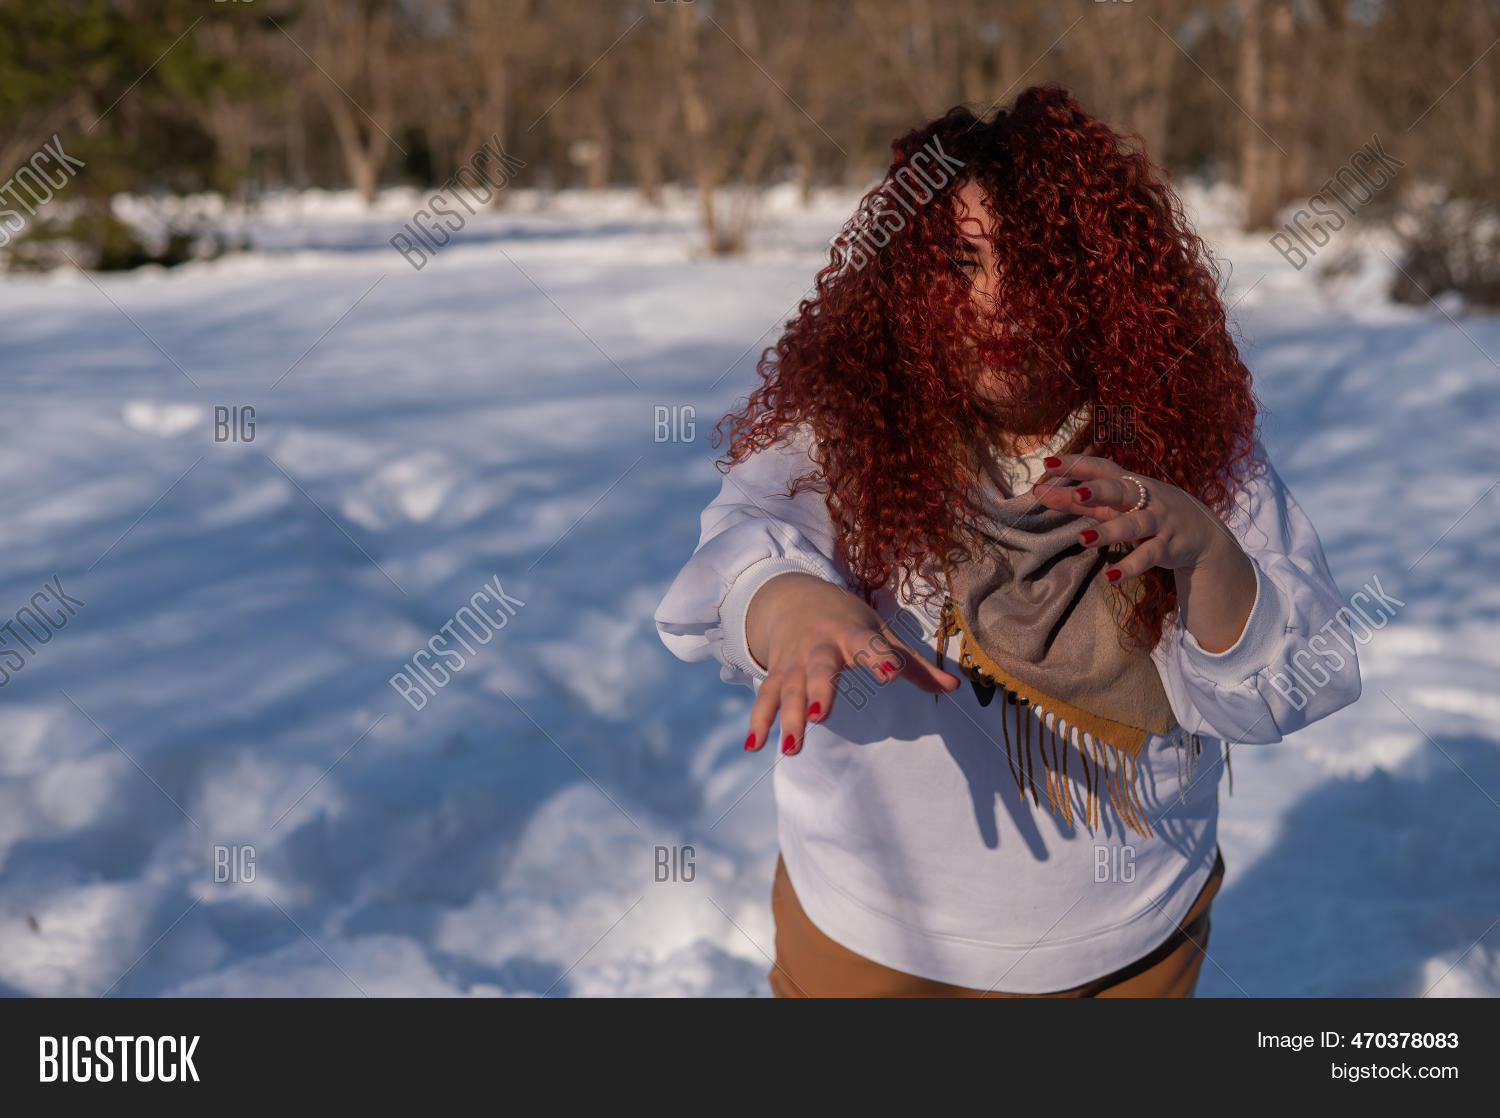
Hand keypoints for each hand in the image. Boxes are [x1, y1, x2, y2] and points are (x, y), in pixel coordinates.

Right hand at [744, 572, 960, 754]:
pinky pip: (764, 696)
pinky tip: (753, 746)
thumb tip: (956, 687)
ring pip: (788, 688)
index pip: (869, 645)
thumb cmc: (849, 622)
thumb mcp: (882, 634)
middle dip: (818, 691)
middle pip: (819, 669)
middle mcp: (821, 646)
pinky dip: (758, 720)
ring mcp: (794, 660)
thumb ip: (915, 666)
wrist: (793, 597)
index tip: (889, 674)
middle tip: (818, 717)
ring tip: (791, 749)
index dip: (879, 658)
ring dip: (786, 718)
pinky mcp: (775, 672)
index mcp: (854, 634)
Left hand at [1030, 453, 1256, 651]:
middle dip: (1099, 491)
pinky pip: (1148, 556)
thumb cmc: (1148, 512)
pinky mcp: (1168, 546)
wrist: (1203, 534)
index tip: (1048, 463)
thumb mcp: (1116, 505)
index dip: (1077, 464)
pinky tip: (1110, 577)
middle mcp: (1146, 497)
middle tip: (1075, 494)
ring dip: (1108, 532)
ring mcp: (1158, 521)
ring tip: (1082, 539)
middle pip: (1121, 490)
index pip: (1101, 468)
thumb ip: (1080, 501)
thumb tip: (1041, 492)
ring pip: (1133, 525)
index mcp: (1130, 482)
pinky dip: (1129, 567)